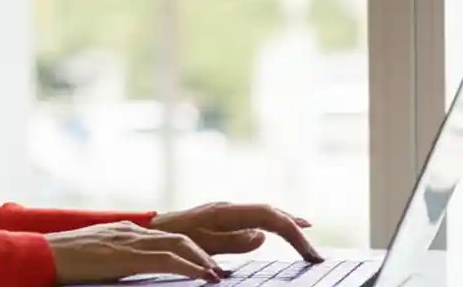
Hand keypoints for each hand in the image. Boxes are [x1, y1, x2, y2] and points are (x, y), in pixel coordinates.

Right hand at [47, 220, 230, 283]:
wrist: (44, 254)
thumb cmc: (63, 260)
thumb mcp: (96, 257)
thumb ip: (115, 260)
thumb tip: (121, 270)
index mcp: (126, 232)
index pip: (165, 237)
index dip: (189, 250)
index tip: (204, 264)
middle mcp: (132, 232)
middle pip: (178, 238)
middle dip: (202, 253)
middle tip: (218, 270)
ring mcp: (130, 241)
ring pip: (178, 245)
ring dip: (201, 260)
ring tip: (216, 275)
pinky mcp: (128, 255)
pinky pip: (166, 260)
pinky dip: (188, 267)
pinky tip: (202, 276)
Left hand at [150, 202, 323, 262]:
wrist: (147, 230)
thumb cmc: (169, 238)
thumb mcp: (199, 244)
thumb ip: (231, 241)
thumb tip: (263, 236)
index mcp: (226, 212)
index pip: (270, 217)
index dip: (293, 233)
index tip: (309, 252)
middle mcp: (229, 208)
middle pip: (272, 212)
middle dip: (296, 231)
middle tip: (316, 254)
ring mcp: (226, 211)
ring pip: (265, 214)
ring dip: (287, 227)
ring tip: (307, 242)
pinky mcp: (223, 218)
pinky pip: (254, 219)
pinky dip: (272, 225)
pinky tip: (278, 232)